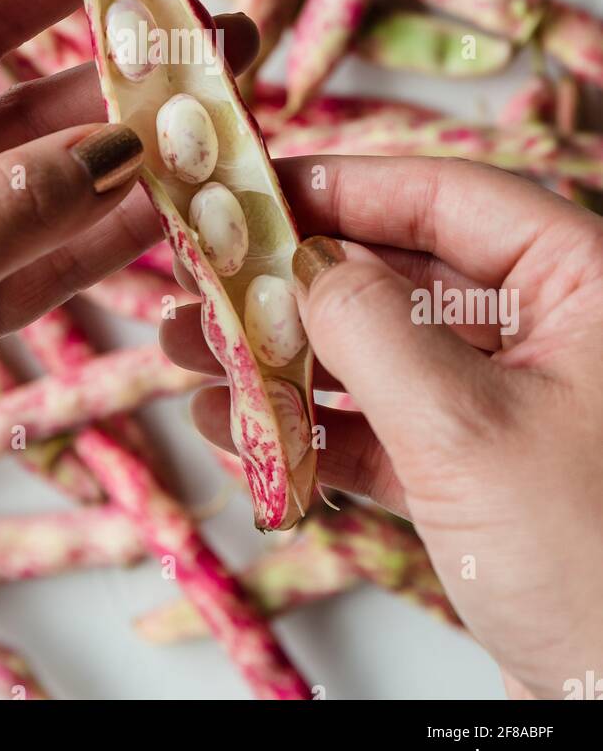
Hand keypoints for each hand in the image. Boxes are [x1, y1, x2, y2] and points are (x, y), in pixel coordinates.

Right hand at [162, 155, 602, 700]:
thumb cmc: (595, 564)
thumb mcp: (467, 429)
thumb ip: (371, 330)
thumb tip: (301, 263)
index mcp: (582, 284)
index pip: (446, 199)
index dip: (343, 186)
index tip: (254, 187)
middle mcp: (551, 332)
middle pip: (400, 275)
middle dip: (291, 283)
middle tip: (202, 277)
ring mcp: (511, 407)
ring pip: (381, 355)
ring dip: (281, 357)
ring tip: (188, 352)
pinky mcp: (480, 477)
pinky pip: (382, 431)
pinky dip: (311, 430)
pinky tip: (236, 426)